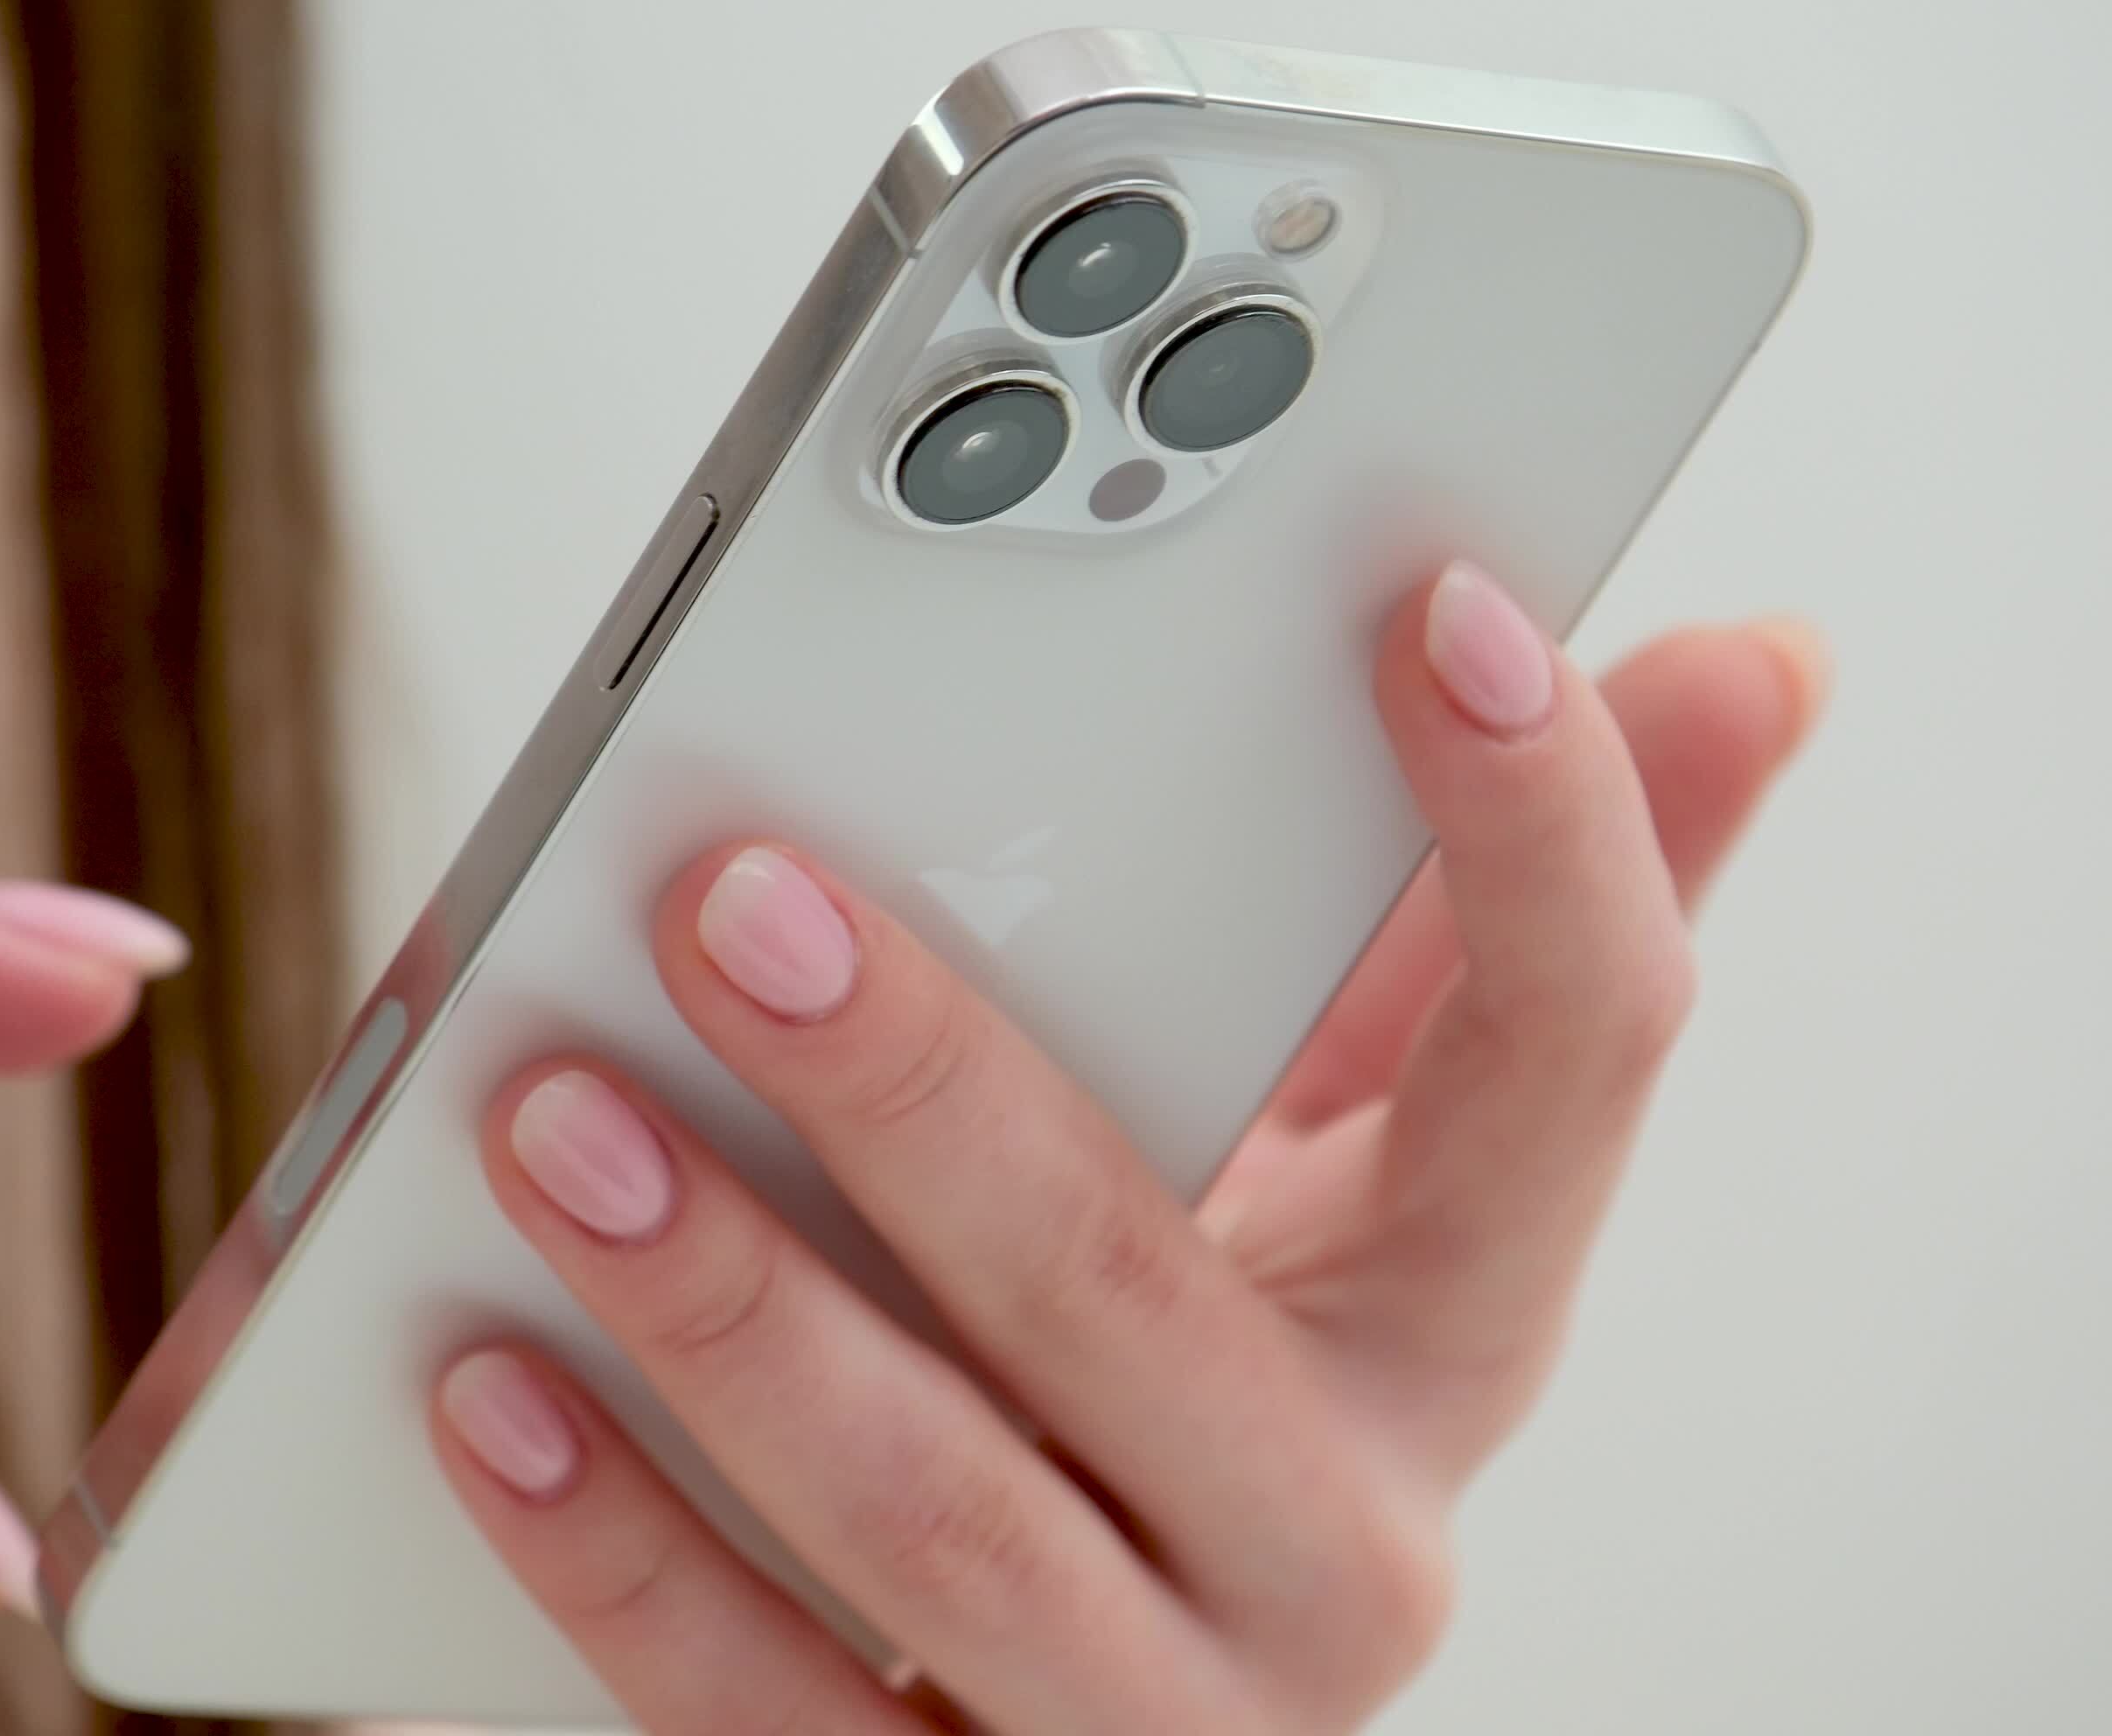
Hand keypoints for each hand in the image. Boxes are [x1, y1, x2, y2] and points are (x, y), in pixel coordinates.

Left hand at [430, 567, 1825, 1732]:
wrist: (1084, 1694)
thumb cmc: (1186, 1362)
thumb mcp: (1339, 1153)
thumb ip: (1465, 933)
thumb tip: (1745, 659)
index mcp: (1449, 1331)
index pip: (1579, 1060)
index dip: (1542, 829)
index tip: (1440, 601)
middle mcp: (1332, 1549)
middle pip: (1143, 1300)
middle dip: (927, 1095)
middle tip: (730, 902)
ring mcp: (1140, 1714)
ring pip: (945, 1527)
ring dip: (731, 1319)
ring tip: (551, 1126)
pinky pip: (762, 1720)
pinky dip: (612, 1557)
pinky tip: (481, 1391)